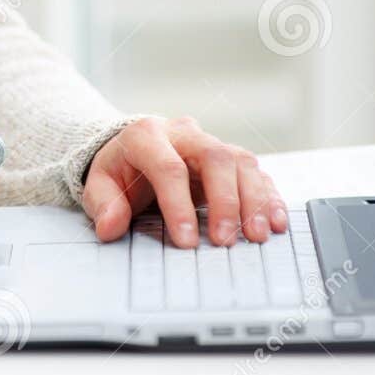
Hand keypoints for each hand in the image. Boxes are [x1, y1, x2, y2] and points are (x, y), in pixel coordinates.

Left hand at [80, 115, 288, 247]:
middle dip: (224, 201)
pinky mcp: (230, 158)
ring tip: (257, 235)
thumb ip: (103, 204)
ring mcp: (210, 142)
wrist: (132, 149)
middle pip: (215, 158)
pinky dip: (269, 197)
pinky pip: (256, 172)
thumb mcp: (99, 184)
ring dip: (254, 200)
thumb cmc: (120, 169)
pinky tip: (275, 222)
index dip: (178, 204)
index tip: (185, 240)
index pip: (168, 167)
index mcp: (147, 136)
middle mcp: (184, 134)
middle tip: (225, 240)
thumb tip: (110, 226)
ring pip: (241, 161)